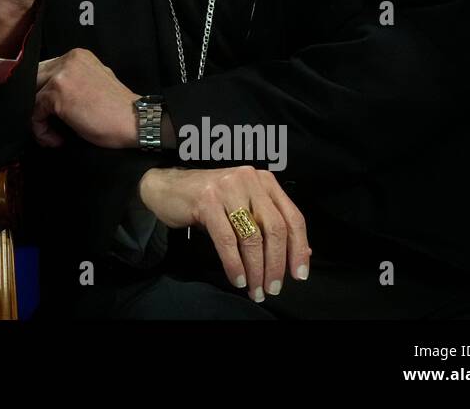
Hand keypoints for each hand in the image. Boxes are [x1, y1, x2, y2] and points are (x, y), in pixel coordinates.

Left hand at [33, 48, 138, 148]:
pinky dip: (41, 130)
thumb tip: (49, 94)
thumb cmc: (117, 109)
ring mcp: (61, 76)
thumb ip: (72, 80)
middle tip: (46, 123)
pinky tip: (55, 140)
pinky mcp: (57, 95)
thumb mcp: (93, 82)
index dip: (42, 91)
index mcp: (78, 56)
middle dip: (36, 104)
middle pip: (34, 79)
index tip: (48, 111)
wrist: (136, 121)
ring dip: (39, 120)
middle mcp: (68, 60)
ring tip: (52, 135)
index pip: (46, 69)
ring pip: (32, 96)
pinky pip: (35, 112)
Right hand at [139, 165, 310, 302]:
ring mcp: (227, 188)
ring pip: (252, 237)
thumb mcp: (244, 208)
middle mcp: (249, 180)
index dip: (299, 249)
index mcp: (264, 181)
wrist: (167, 187)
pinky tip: (238, 278)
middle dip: (276, 264)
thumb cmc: (208, 200)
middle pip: (275, 228)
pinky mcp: (207, 201)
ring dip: (256, 269)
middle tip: (273, 287)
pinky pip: (227, 240)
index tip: (299, 274)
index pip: (292, 217)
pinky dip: (234, 264)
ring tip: (255, 288)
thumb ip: (270, 226)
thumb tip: (303, 254)